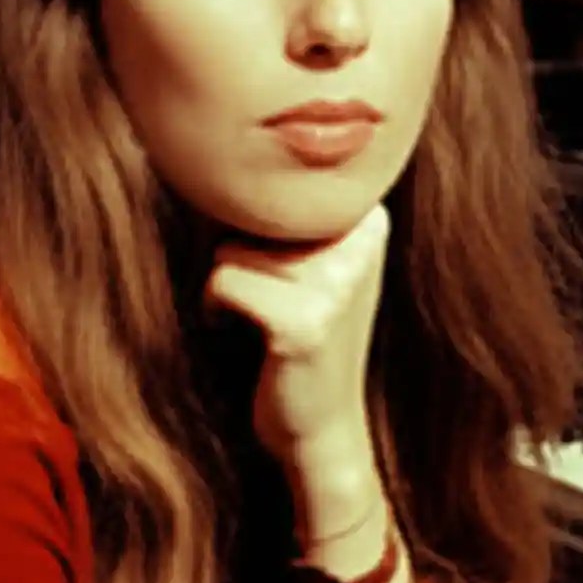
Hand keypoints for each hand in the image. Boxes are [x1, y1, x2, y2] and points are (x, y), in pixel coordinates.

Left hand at [205, 205, 390, 462]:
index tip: (278, 270)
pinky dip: (215, 309)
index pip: (273, 190)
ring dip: (231, 287)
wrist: (322, 425)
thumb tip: (216, 158)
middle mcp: (360, 244)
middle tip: (272, 302)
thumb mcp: (310, 263)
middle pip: (250, 218)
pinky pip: (220, 283)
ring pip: (229, 250)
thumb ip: (287, 214)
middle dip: (244, 259)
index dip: (256, 228)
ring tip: (264, 319)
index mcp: (367, 218)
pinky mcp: (301, 322)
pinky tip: (247, 334)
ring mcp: (335, 284)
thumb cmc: (298, 334)